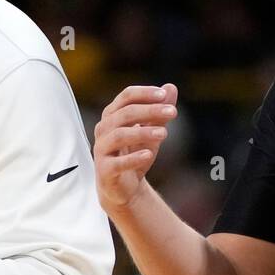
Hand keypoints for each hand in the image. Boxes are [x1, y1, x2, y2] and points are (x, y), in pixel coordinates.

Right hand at [93, 83, 178, 213]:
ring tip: (164, 133)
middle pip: (124, 114)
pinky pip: (117, 163)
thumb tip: (171, 87)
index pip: (126, 97)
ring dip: (143, 132)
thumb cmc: (134, 153)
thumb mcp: (152, 131)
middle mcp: (104, 130)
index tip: (164, 95)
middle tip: (173, 112)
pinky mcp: (105, 171)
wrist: (123, 187)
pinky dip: (133, 158)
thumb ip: (160, 112)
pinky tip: (148, 154)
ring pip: (119, 135)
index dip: (144, 93)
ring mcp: (102, 150)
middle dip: (150, 111)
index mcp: (113, 116)